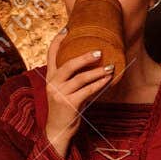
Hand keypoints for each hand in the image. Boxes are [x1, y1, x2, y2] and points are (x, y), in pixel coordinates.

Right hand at [42, 29, 114, 156]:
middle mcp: (52, 84)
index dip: (58, 40)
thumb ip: (72, 79)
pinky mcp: (69, 104)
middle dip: (84, 56)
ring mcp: (60, 94)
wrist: (57, 131)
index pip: (51, 54)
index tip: (67, 28)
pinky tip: (107, 80)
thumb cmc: (64, 109)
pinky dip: (99, 84)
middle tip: (99, 51)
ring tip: (110, 67)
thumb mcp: (63, 91)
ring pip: (81, 78)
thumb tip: (93, 64)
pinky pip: (88, 91)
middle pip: (67, 64)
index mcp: (50, 77)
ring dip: (97, 72)